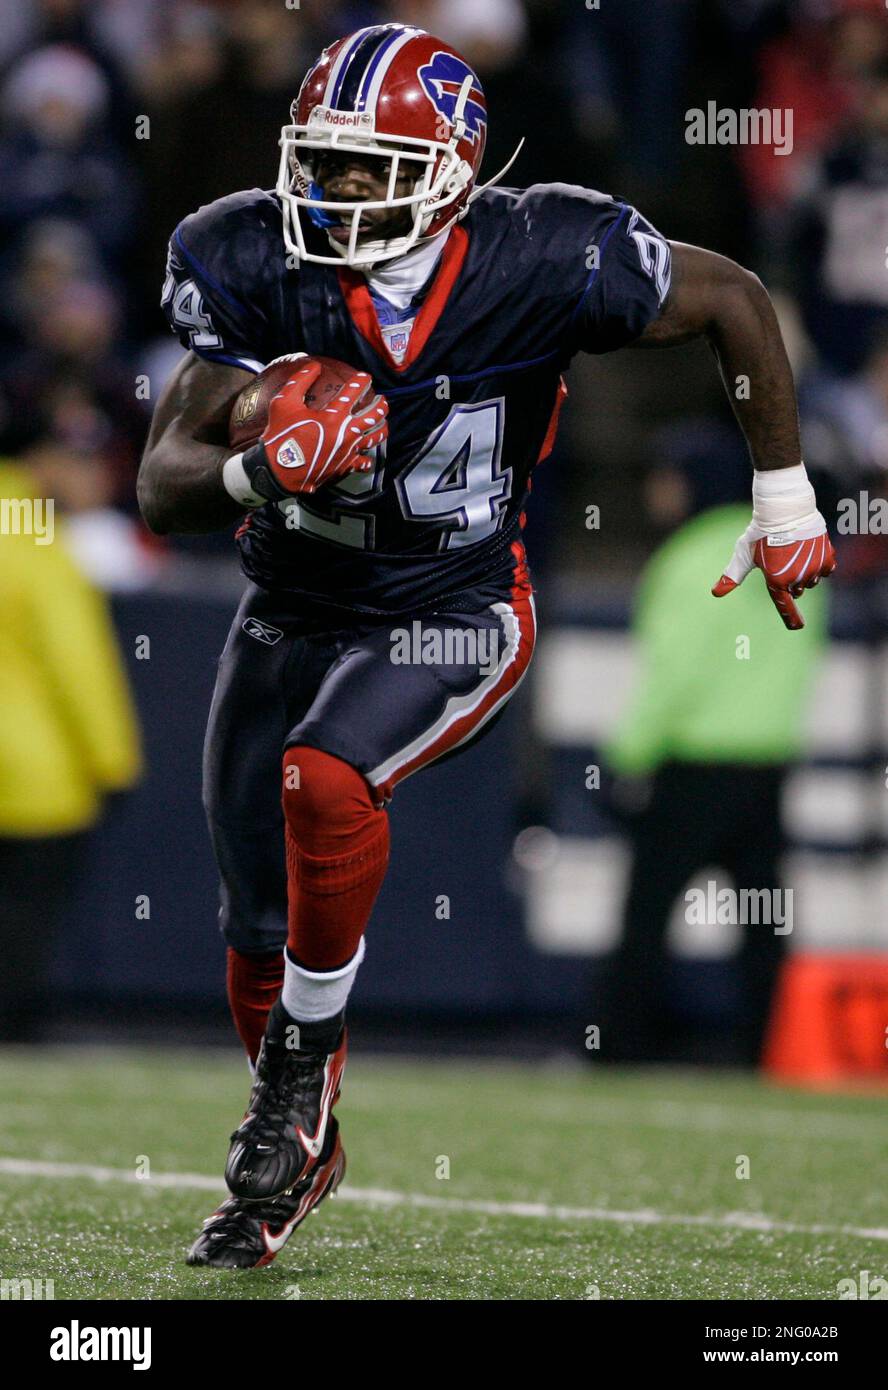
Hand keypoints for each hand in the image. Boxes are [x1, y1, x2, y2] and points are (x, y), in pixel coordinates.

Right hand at [242, 361, 387, 499]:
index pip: (354, 392)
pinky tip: (367, 456)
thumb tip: (313, 366)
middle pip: (373, 416)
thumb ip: (300, 381)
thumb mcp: (284, 402)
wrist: (280, 471)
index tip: (365, 377)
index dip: (361, 381)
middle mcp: (347, 433)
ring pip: (375, 439)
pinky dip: (366, 458)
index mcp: (334, 416)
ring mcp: (348, 451)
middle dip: (381, 405)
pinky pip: (362, 463)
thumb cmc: (280, 435)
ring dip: (382, 428)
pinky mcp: (345, 468)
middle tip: (382, 400)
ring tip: (383, 424)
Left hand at [712, 519, 835, 629]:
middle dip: (791, 582)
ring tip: (794, 553)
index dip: (791, 618)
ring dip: (805, 574)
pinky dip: (820, 565)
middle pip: (797, 590)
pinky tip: (810, 553)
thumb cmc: (760, 533)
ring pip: (811, 581)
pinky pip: (826, 570)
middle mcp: (797, 578)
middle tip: (782, 561)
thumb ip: (732, 576)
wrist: (785, 510)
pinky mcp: (827, 557)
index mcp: (776, 581)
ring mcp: (814, 568)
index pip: (785, 606)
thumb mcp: (744, 555)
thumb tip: (715, 593)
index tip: (797, 626)